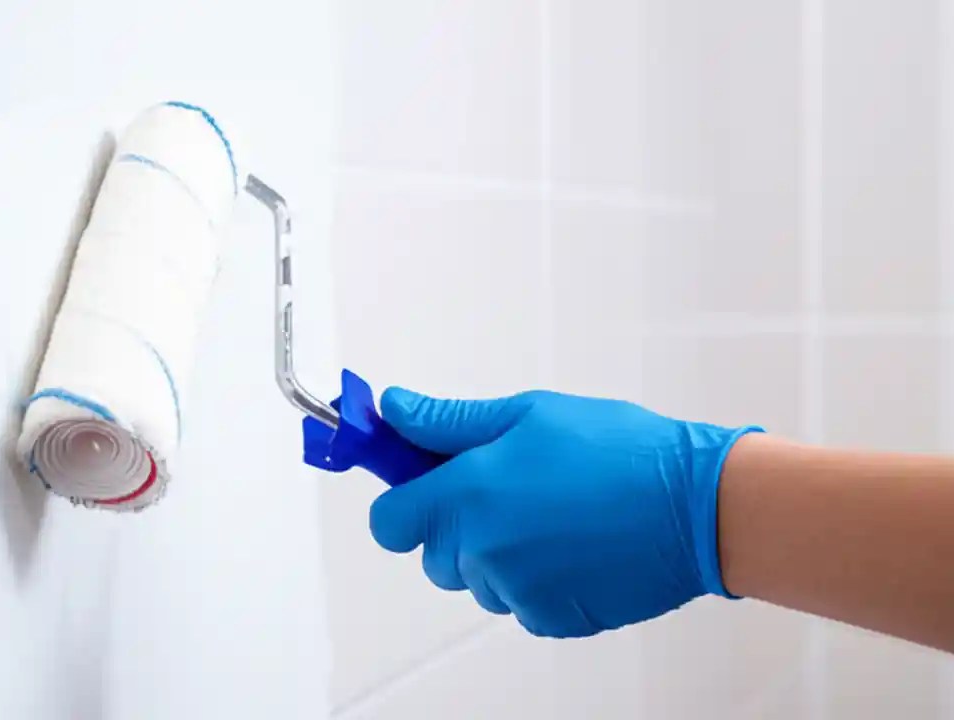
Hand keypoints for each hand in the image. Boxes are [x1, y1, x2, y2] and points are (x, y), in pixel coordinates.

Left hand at [369, 388, 759, 637]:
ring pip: (476, 581)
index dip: (402, 501)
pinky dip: (535, 580)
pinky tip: (573, 545)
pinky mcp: (550, 619)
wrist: (698, 506)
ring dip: (496, 555)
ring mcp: (515, 591)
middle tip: (505, 490)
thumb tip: (393, 410)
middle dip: (454, 527)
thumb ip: (448, 422)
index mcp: (467, 495)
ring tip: (551, 514)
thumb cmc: (619, 451)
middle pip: (431, 555)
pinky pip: (518, 603)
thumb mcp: (528, 415)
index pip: (388, 522)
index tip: (422, 482)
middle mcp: (481, 550)